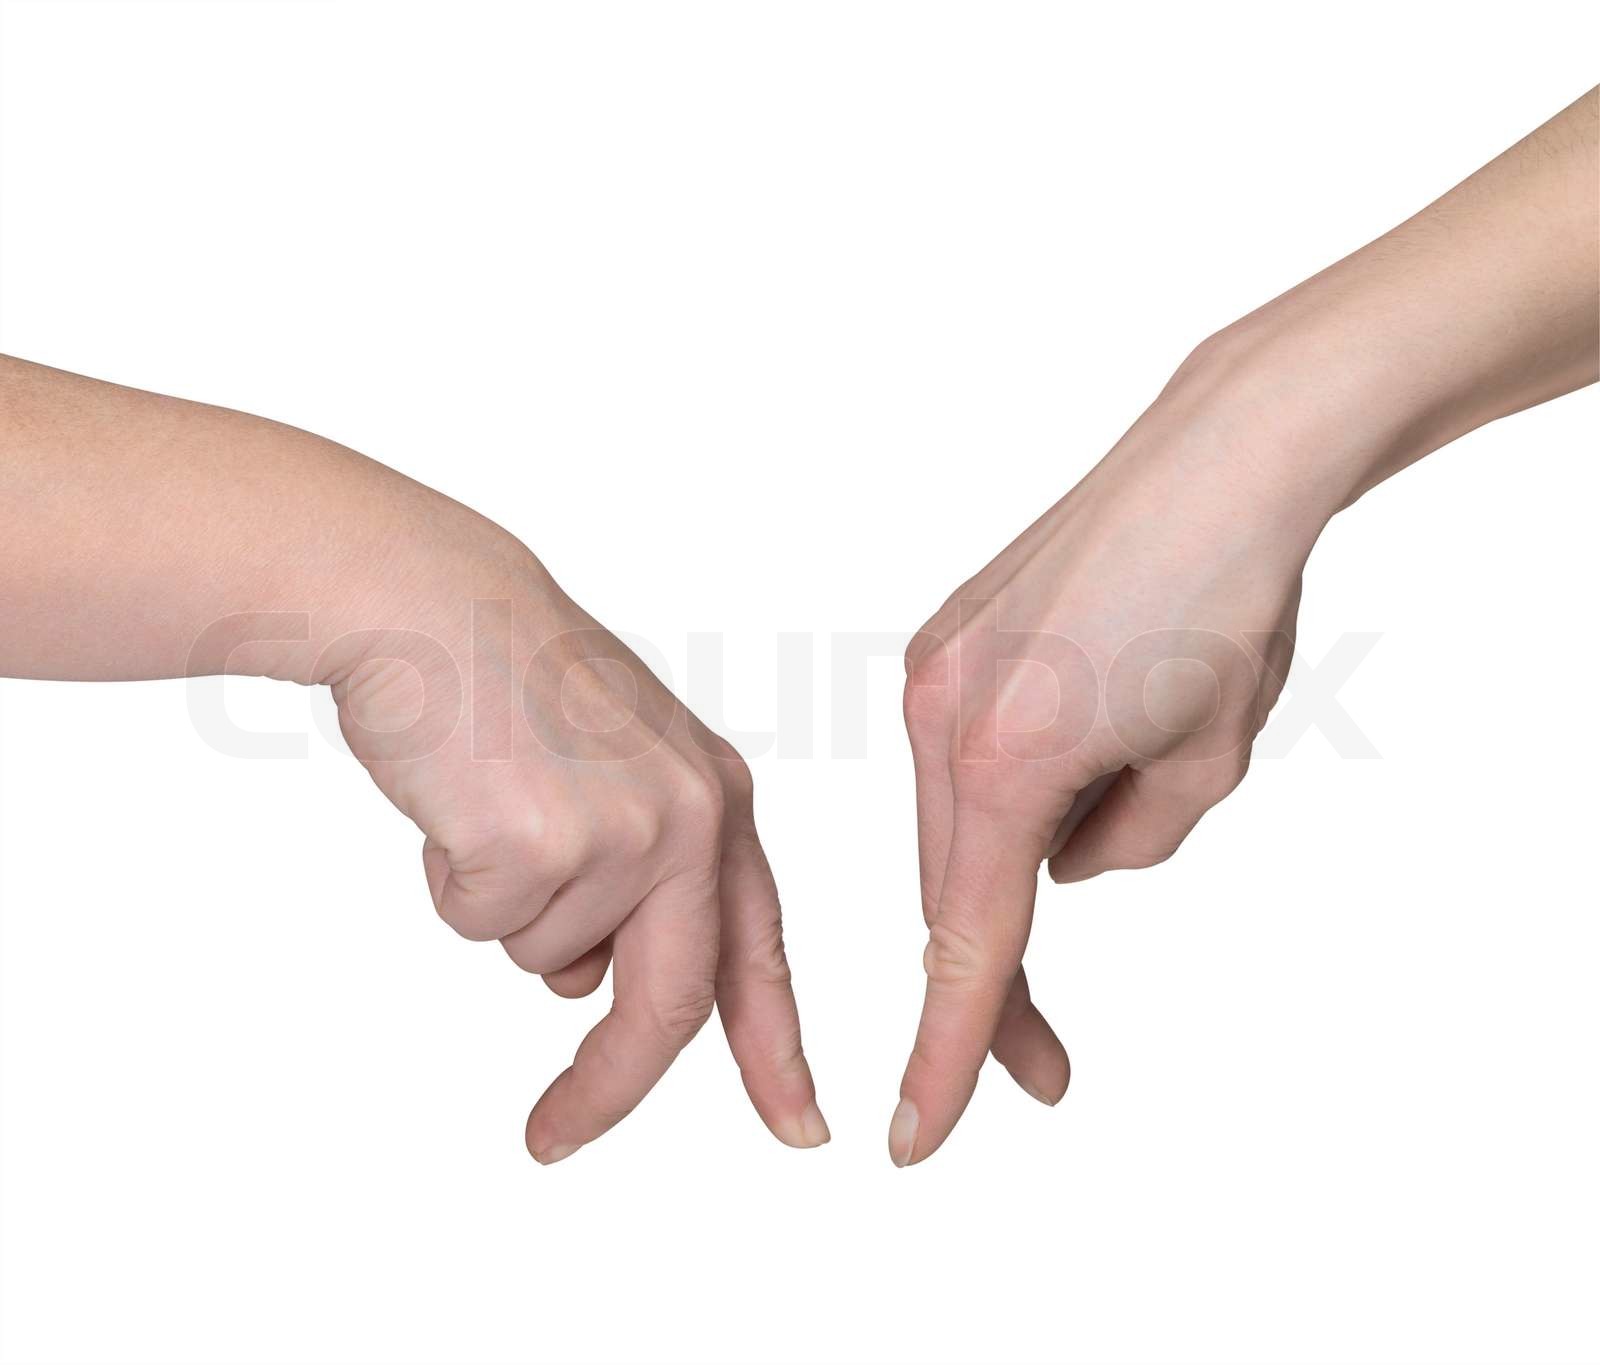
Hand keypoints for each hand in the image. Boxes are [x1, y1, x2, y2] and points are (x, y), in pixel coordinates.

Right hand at [327, 535, 827, 1163]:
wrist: (427, 596)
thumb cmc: (509, 678)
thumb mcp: (614, 767)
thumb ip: (635, 873)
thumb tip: (585, 980)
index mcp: (719, 800)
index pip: (759, 950)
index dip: (776, 1049)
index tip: (799, 1126)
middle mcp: (692, 818)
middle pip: (671, 1001)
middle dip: (608, 1086)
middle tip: (550, 1138)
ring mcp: (621, 831)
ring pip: (546, 956)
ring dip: (500, 903)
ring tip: (486, 798)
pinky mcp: (539, 843)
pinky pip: (479, 923)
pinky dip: (450, 879)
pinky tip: (453, 795)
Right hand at [890, 84, 1599, 1165]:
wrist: (1225, 451)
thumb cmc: (1232, 597)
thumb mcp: (1208, 761)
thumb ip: (1121, 846)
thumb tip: (1058, 864)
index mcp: (1007, 758)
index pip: (972, 943)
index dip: (950, 1052)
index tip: (919, 1138)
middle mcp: (941, 715)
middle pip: (958, 890)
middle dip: (1006, 978)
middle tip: (1055, 1067)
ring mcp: (934, 669)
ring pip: (961, 821)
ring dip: (1027, 849)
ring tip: (1143, 759)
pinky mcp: (946, 638)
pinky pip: (965, 756)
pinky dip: (1017, 783)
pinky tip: (1096, 721)